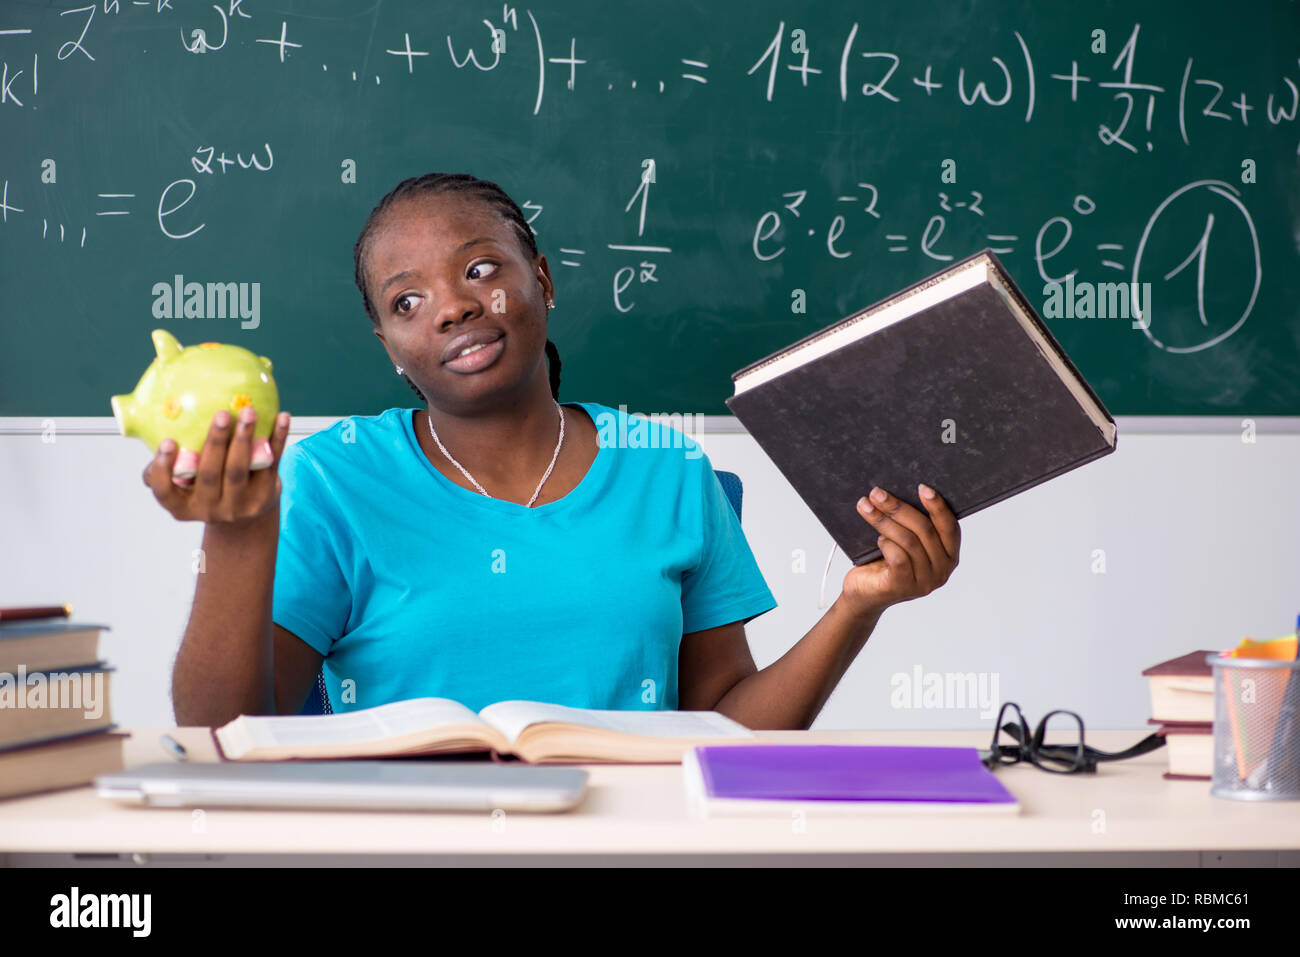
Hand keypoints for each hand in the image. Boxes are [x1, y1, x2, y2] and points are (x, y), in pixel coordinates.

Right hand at [143, 407, 290, 524]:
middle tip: (222, 414)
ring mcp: (239, 506)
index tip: (168, 442)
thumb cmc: (206, 489)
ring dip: (245, 438)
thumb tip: (160, 428)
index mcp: (182, 506)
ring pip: (240, 469)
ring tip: (249, 412)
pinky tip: (282, 417)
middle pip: (210, 475)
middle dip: (215, 443)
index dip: (163, 469)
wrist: (245, 521)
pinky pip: (272, 464)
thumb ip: (172, 465)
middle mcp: (210, 509)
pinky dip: (278, 439)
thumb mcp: (183, 485)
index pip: (165, 492)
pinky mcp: (265, 496)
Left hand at [840, 484, 960, 618]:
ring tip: (866, 507)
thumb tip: (901, 491)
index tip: (922, 487)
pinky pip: (899, 558)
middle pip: (925, 530)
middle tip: (877, 493)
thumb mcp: (905, 542)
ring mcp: (924, 582)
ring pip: (908, 541)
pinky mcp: (903, 587)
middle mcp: (942, 571)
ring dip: (884, 520)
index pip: (950, 527)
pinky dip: (886, 544)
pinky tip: (878, 539)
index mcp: (948, 556)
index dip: (938, 506)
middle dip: (899, 507)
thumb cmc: (885, 561)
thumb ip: (913, 526)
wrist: (863, 593)